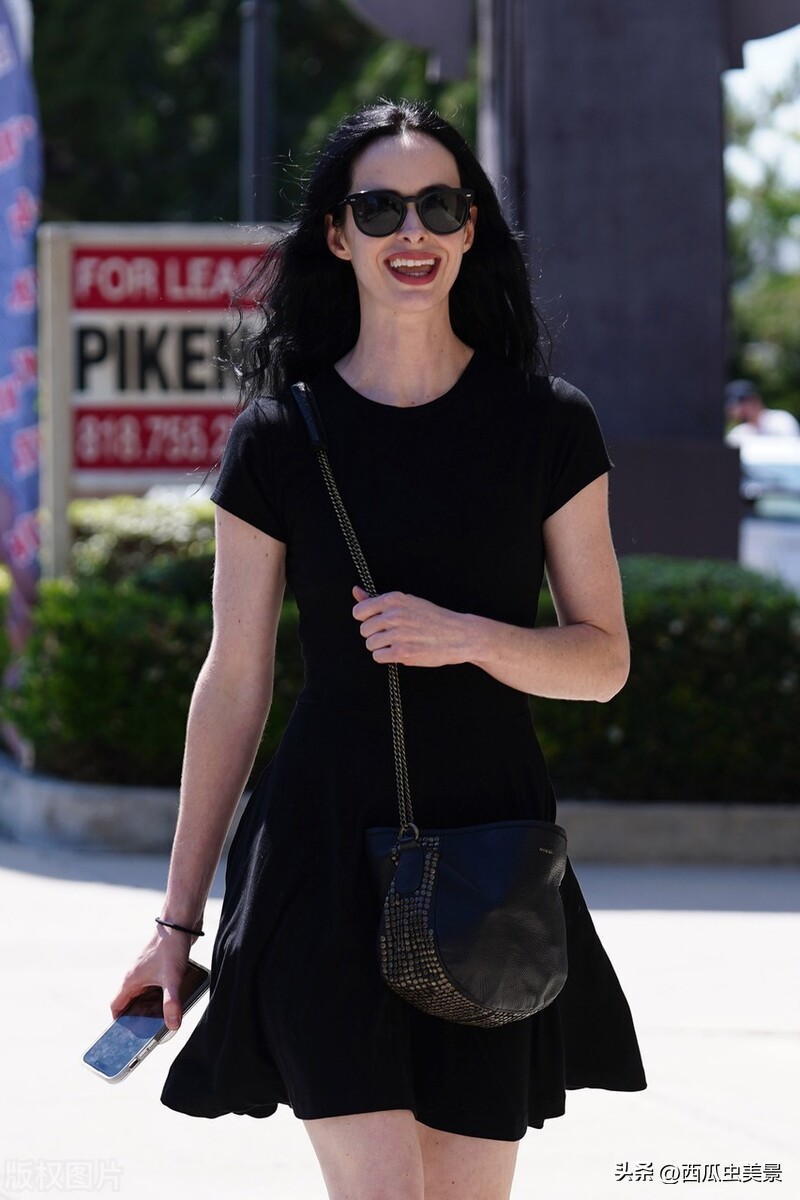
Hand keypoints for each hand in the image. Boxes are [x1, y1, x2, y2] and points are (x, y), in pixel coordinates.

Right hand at [110, 926, 191, 1031]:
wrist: (180, 920)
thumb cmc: (170, 945)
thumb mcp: (172, 978)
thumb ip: (171, 1003)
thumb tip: (173, 1026)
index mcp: (131, 980)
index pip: (116, 1007)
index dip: (118, 1023)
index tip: (125, 1037)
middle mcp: (136, 976)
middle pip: (131, 1003)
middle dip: (137, 1019)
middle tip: (147, 1034)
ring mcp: (147, 970)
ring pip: (144, 995)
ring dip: (151, 1007)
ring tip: (162, 1021)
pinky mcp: (159, 966)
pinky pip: (156, 986)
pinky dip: (161, 996)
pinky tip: (175, 1001)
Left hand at [351, 586, 471, 667]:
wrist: (458, 635)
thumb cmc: (432, 618)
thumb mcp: (407, 602)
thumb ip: (377, 599)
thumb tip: (355, 591)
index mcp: (394, 599)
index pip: (359, 612)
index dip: (368, 619)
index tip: (380, 623)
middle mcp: (394, 614)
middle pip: (364, 630)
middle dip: (375, 634)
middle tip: (393, 634)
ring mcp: (397, 634)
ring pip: (370, 644)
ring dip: (381, 647)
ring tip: (399, 643)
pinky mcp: (402, 652)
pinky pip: (378, 657)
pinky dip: (386, 657)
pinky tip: (400, 652)